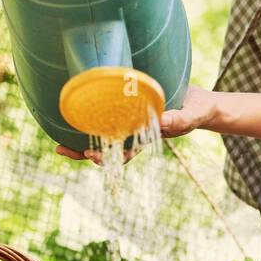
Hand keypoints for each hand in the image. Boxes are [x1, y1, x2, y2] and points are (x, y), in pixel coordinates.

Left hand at [54, 86, 217, 164]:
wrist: (201, 103)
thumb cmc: (197, 113)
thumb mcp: (189, 117)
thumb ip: (176, 121)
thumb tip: (157, 122)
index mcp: (145, 138)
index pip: (122, 153)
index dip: (105, 157)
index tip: (90, 155)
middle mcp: (134, 132)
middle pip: (105, 146)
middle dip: (82, 151)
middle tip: (61, 149)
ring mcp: (131, 120)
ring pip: (103, 131)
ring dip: (82, 135)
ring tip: (59, 138)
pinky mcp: (131, 105)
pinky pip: (110, 112)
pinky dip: (95, 112)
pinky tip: (79, 106)